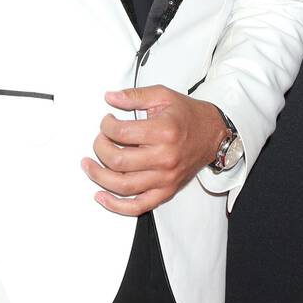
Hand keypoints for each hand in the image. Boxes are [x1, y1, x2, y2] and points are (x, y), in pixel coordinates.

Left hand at [81, 85, 226, 214]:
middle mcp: (165, 158)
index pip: (121, 133)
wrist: (214, 135)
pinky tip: (101, 196)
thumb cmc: (188, 116)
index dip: (106, 126)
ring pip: (123, 186)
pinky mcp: (166, 191)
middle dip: (100, 148)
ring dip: (99, 176)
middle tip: (99, 140)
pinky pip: (139, 206)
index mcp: (164, 132)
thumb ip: (135, 96)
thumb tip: (110, 97)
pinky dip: (116, 206)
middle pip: (118, 160)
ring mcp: (165, 178)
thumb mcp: (163, 96)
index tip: (106, 122)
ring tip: (89, 166)